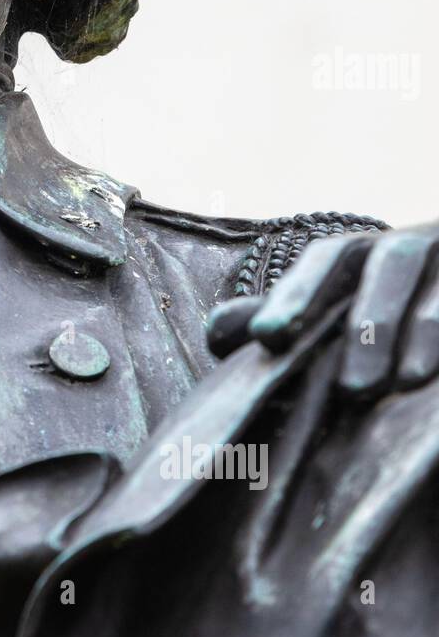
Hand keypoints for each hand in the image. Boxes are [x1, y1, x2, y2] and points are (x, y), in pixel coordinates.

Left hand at [207, 224, 438, 395]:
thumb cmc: (379, 315)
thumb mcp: (329, 316)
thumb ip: (281, 322)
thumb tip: (218, 334)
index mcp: (358, 254)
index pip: (325, 261)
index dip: (295, 295)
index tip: (266, 338)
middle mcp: (406, 248)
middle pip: (388, 266)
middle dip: (368, 325)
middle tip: (349, 388)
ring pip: (434, 294)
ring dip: (410, 338)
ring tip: (388, 388)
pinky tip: (422, 379)